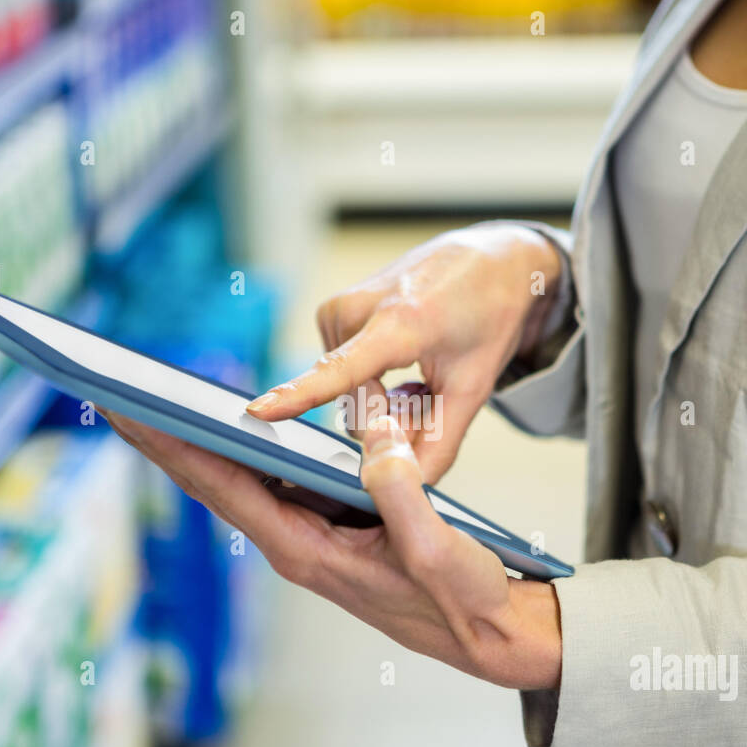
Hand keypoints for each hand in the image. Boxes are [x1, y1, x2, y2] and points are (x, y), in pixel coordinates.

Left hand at [100, 407, 562, 690]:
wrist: (496, 636)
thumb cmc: (466, 603)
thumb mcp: (437, 550)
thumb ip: (400, 493)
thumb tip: (371, 435)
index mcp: (307, 549)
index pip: (221, 488)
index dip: (170, 446)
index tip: (125, 410)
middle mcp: (298, 542)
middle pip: (216, 480)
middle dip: (165, 435)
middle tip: (116, 387)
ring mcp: (315, 534)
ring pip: (244, 478)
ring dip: (203, 438)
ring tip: (161, 393)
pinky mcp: (337, 525)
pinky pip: (282, 478)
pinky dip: (254, 445)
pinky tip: (239, 418)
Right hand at [245, 222, 563, 482]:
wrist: (489, 261)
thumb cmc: (487, 315)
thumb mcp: (476, 386)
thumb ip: (440, 441)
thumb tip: (406, 485)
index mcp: (400, 321)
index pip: (341, 369)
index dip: (299, 395)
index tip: (258, 411)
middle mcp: (356, 307)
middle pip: (353, 401)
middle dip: (388, 418)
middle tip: (428, 399)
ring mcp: (338, 307)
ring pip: (346, 391)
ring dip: (381, 400)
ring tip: (419, 376)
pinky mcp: (330, 312)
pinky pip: (343, 373)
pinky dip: (371, 381)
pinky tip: (401, 366)